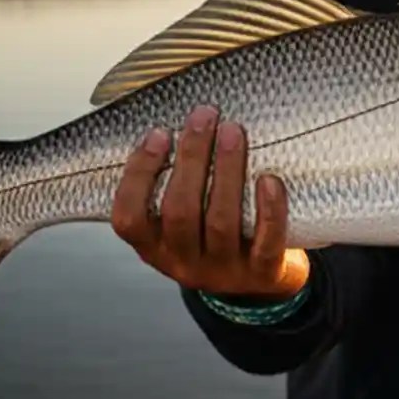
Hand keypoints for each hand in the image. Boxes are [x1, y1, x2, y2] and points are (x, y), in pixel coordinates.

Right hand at [111, 105, 309, 299]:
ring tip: (233, 131)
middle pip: (180, 212)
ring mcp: (224, 271)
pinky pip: (266, 243)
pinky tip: (270, 178)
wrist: (260, 282)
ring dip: (226, 171)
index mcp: (154, 248)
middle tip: (205, 116)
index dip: (139, 175)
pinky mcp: (262, 274)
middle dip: (192, 158)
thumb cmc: (216, 233)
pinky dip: (269, 210)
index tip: (160, 133)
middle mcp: (183, 263)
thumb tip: (179, 121)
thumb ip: (172, 183)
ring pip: (221, 222)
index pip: (129, 218)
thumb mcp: (182, 219)